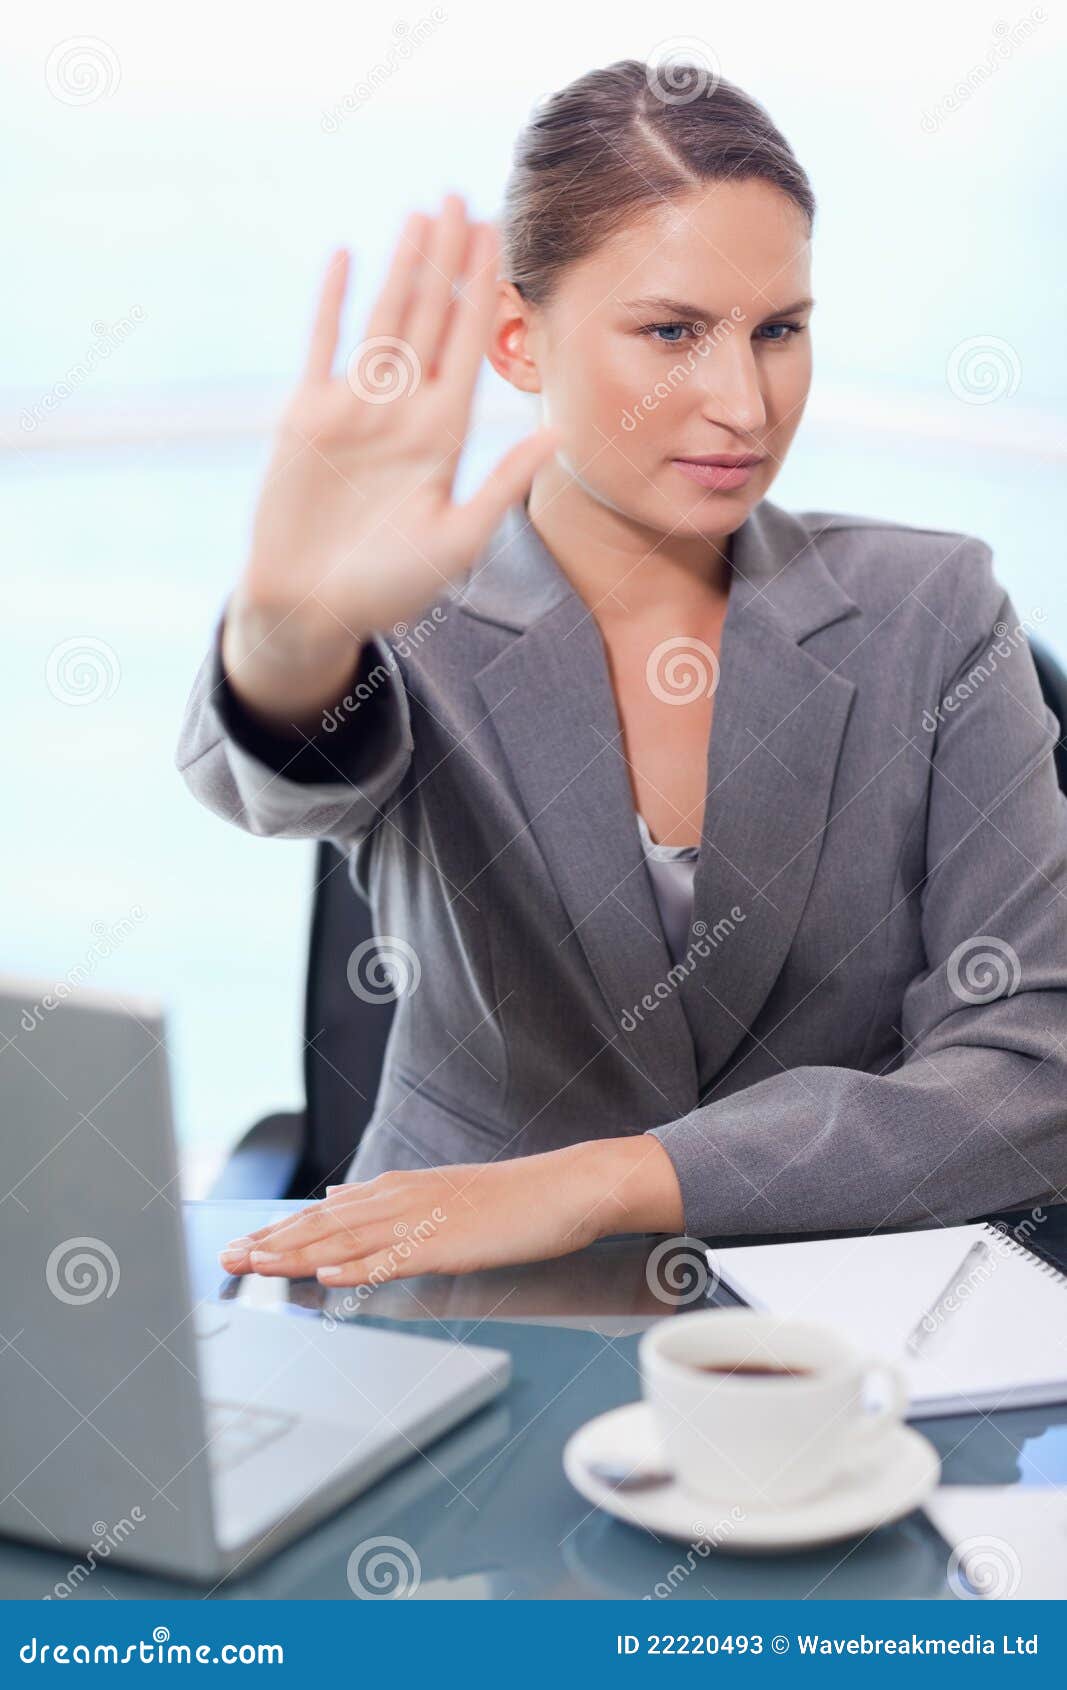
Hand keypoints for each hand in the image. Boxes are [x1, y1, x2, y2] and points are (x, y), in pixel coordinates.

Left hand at [216, 1138, 684, 1285]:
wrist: (565, 1188)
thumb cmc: (509, 1199)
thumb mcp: (437, 1192)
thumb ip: (383, 1198)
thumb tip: (339, 1194)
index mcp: (395, 1191)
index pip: (323, 1214)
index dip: (278, 1231)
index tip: (240, 1246)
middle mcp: (399, 1199)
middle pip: (322, 1224)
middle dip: (270, 1243)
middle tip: (225, 1259)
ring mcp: (422, 1220)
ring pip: (346, 1239)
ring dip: (296, 1253)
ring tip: (254, 1265)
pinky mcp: (448, 1243)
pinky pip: (394, 1258)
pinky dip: (357, 1267)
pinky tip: (327, 1276)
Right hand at [223, 192, 560, 728]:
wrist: (311, 610)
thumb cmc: (386, 590)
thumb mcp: (456, 540)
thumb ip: (503, 485)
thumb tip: (562, 435)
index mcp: (443, 437)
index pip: (469, 347)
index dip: (483, 291)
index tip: (501, 237)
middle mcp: (403, 412)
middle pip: (431, 318)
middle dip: (448, 259)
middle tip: (464, 196)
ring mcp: (355, 409)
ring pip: (384, 319)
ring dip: (401, 267)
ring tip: (420, 212)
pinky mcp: (308, 417)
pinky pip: (323, 346)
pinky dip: (333, 302)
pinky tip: (346, 256)